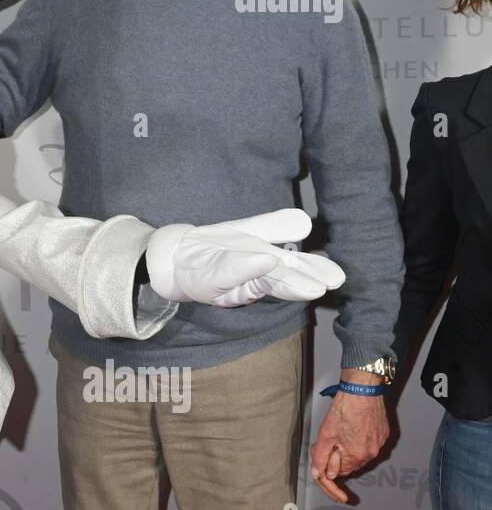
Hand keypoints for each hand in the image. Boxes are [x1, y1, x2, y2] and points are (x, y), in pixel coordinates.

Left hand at [145, 209, 346, 306]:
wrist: (177, 257)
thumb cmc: (217, 246)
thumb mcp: (248, 232)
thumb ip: (276, 227)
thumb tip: (305, 222)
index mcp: (266, 263)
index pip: (294, 270)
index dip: (312, 274)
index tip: (332, 280)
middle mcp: (253, 275)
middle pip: (281, 280)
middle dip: (300, 284)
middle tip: (323, 288)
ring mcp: (233, 278)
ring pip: (261, 281)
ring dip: (283, 284)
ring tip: (308, 287)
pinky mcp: (214, 279)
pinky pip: (230, 272)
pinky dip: (247, 267)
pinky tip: (266, 258)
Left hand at [310, 369, 389, 502]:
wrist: (362, 390)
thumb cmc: (344, 409)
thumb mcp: (325, 433)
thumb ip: (321, 456)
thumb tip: (318, 474)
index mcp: (355, 455)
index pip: (339, 475)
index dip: (330, 481)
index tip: (339, 496)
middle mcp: (370, 454)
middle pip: (348, 465)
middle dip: (336, 459)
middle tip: (327, 443)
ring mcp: (379, 444)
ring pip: (359, 456)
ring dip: (347, 450)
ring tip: (339, 432)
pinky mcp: (384, 435)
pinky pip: (368, 445)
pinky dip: (358, 441)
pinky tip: (351, 429)